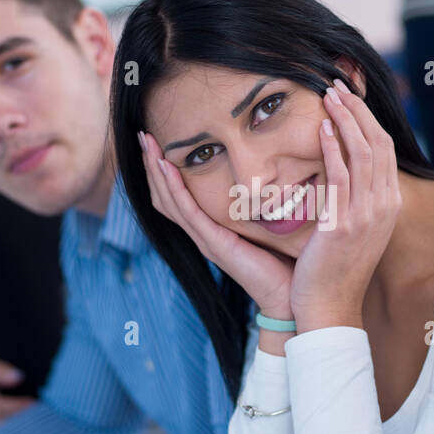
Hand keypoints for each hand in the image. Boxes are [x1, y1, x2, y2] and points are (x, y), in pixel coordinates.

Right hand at [138, 129, 294, 318]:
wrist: (290, 298)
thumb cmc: (284, 265)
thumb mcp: (266, 226)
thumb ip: (260, 205)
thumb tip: (268, 174)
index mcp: (212, 230)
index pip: (177, 196)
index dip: (165, 171)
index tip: (160, 141)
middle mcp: (202, 234)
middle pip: (165, 196)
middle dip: (152, 165)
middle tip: (143, 134)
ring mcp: (205, 240)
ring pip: (169, 200)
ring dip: (156, 170)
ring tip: (147, 142)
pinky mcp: (215, 245)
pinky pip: (188, 212)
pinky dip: (174, 188)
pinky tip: (166, 167)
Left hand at [289, 80, 400, 330]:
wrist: (330, 307)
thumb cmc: (335, 269)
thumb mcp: (356, 229)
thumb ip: (356, 199)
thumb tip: (345, 170)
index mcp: (389, 206)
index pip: (385, 151)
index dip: (368, 120)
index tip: (349, 99)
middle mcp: (385, 207)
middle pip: (378, 144)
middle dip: (358, 110)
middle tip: (338, 86)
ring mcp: (368, 215)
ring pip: (363, 153)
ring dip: (346, 119)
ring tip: (329, 96)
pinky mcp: (344, 223)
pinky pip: (341, 175)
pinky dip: (333, 146)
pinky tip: (321, 128)